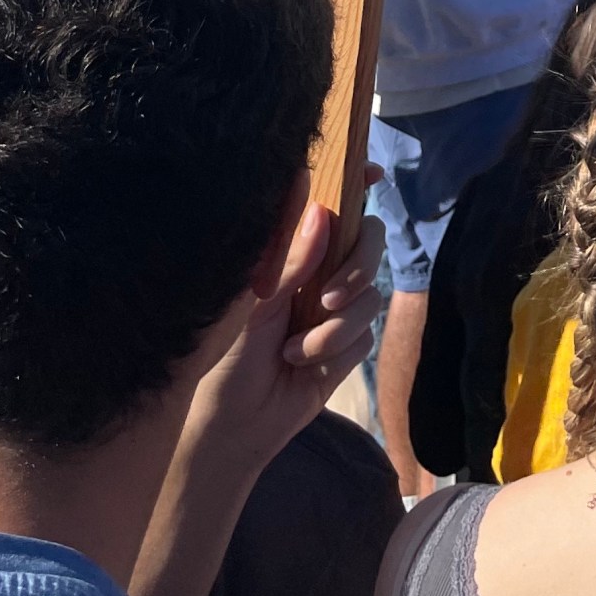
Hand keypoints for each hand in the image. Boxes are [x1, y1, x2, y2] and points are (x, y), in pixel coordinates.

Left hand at [181, 198, 384, 483]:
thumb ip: (288, 258)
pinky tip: (302, 363)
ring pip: (370, 293)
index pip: (331, 204)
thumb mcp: (251, 299)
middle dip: (356, 268)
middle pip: (368, 241)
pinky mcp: (349, 344)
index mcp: (292, 250)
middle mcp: (320, 271)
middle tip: (328, 297)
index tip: (372, 174)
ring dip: (335, 325)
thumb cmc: (223, 352)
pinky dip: (334, 349)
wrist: (230, 422)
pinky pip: (364, 333)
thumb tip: (321, 211)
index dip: (355, 182)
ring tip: (296, 348)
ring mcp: (337, 307)